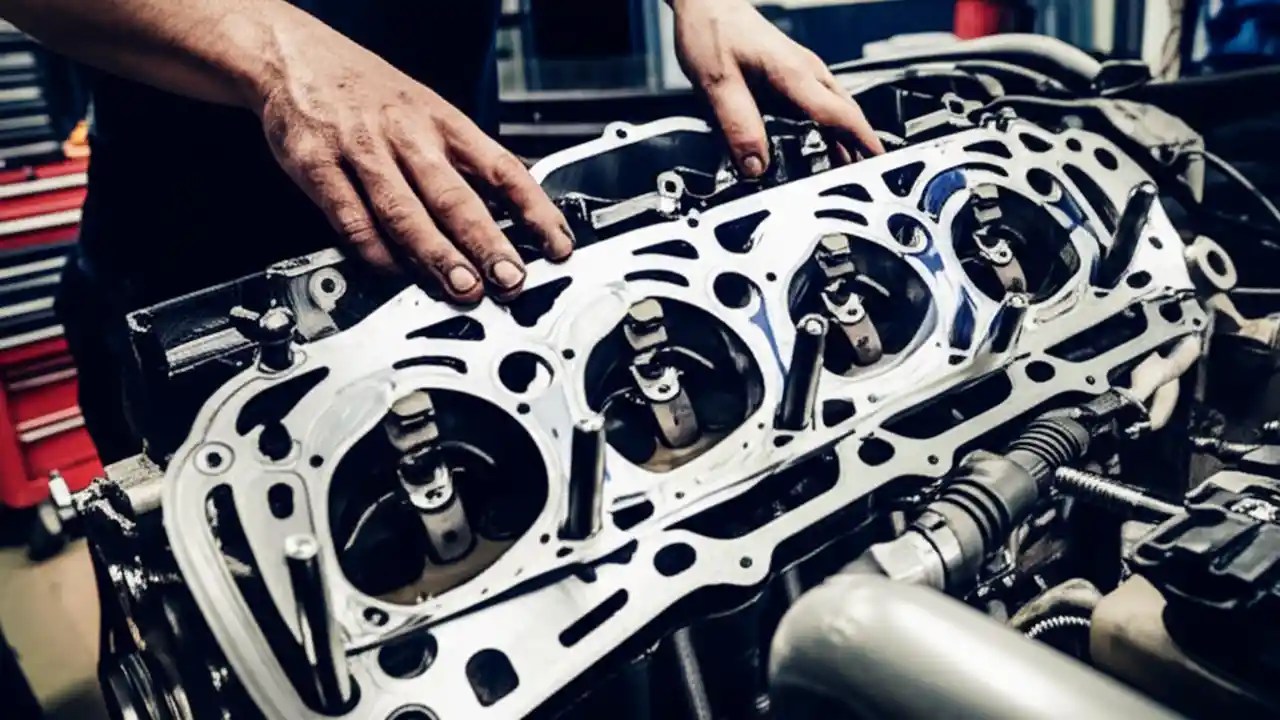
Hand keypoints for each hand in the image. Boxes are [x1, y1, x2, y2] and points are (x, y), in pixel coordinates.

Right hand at [255, 29, 572, 301]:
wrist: (296, 57)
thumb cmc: (371, 94)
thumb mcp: (431, 112)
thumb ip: (466, 161)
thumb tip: (515, 207)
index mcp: (444, 123)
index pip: (502, 168)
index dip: (534, 210)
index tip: (557, 244)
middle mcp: (408, 136)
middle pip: (455, 196)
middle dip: (487, 243)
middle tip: (510, 278)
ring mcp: (363, 152)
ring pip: (406, 211)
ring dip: (438, 255)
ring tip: (463, 287)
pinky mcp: (319, 167)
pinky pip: (353, 219)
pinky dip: (377, 252)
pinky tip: (397, 273)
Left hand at [671, 0, 884, 174]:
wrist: (705, 3)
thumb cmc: (712, 32)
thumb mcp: (718, 85)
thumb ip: (738, 127)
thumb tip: (755, 166)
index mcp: (794, 74)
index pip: (841, 114)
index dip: (862, 142)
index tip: (878, 164)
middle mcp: (806, 72)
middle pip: (846, 114)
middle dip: (859, 147)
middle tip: (865, 179)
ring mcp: (801, 72)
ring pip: (835, 110)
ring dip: (844, 139)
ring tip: (847, 171)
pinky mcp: (790, 76)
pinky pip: (819, 105)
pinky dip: (828, 128)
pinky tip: (823, 145)